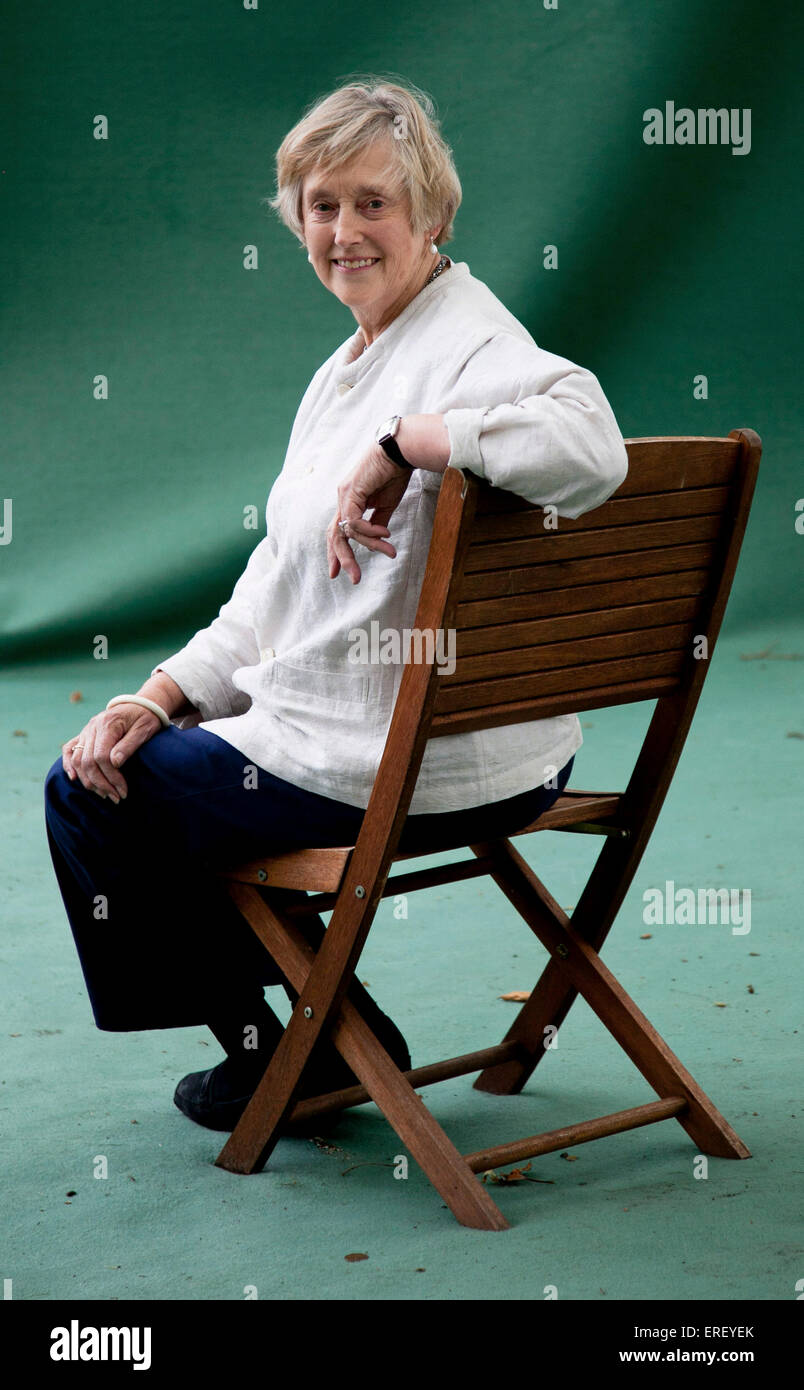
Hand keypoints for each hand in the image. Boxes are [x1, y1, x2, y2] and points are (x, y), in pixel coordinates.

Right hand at [61, 704, 161, 802]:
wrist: (141, 704)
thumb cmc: (146, 717)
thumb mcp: (144, 729)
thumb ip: (128, 745)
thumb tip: (115, 763)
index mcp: (108, 724)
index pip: (101, 756)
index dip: (111, 776)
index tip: (123, 790)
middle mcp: (92, 727)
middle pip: (87, 761)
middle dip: (101, 783)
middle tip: (116, 797)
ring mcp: (86, 731)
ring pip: (77, 760)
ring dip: (88, 780)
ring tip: (104, 794)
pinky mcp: (84, 735)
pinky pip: (69, 750)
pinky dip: (68, 765)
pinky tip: (74, 778)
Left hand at [327, 442, 412, 583]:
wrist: (399, 453)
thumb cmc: (394, 475)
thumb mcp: (386, 506)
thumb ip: (377, 524)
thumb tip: (376, 542)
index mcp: (350, 503)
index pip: (338, 531)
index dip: (337, 552)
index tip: (340, 572)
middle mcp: (343, 499)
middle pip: (335, 535)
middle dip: (342, 558)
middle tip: (353, 578)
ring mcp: (344, 495)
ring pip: (347, 531)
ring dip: (368, 545)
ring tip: (389, 551)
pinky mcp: (350, 492)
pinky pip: (355, 522)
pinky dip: (369, 531)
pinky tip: (385, 534)